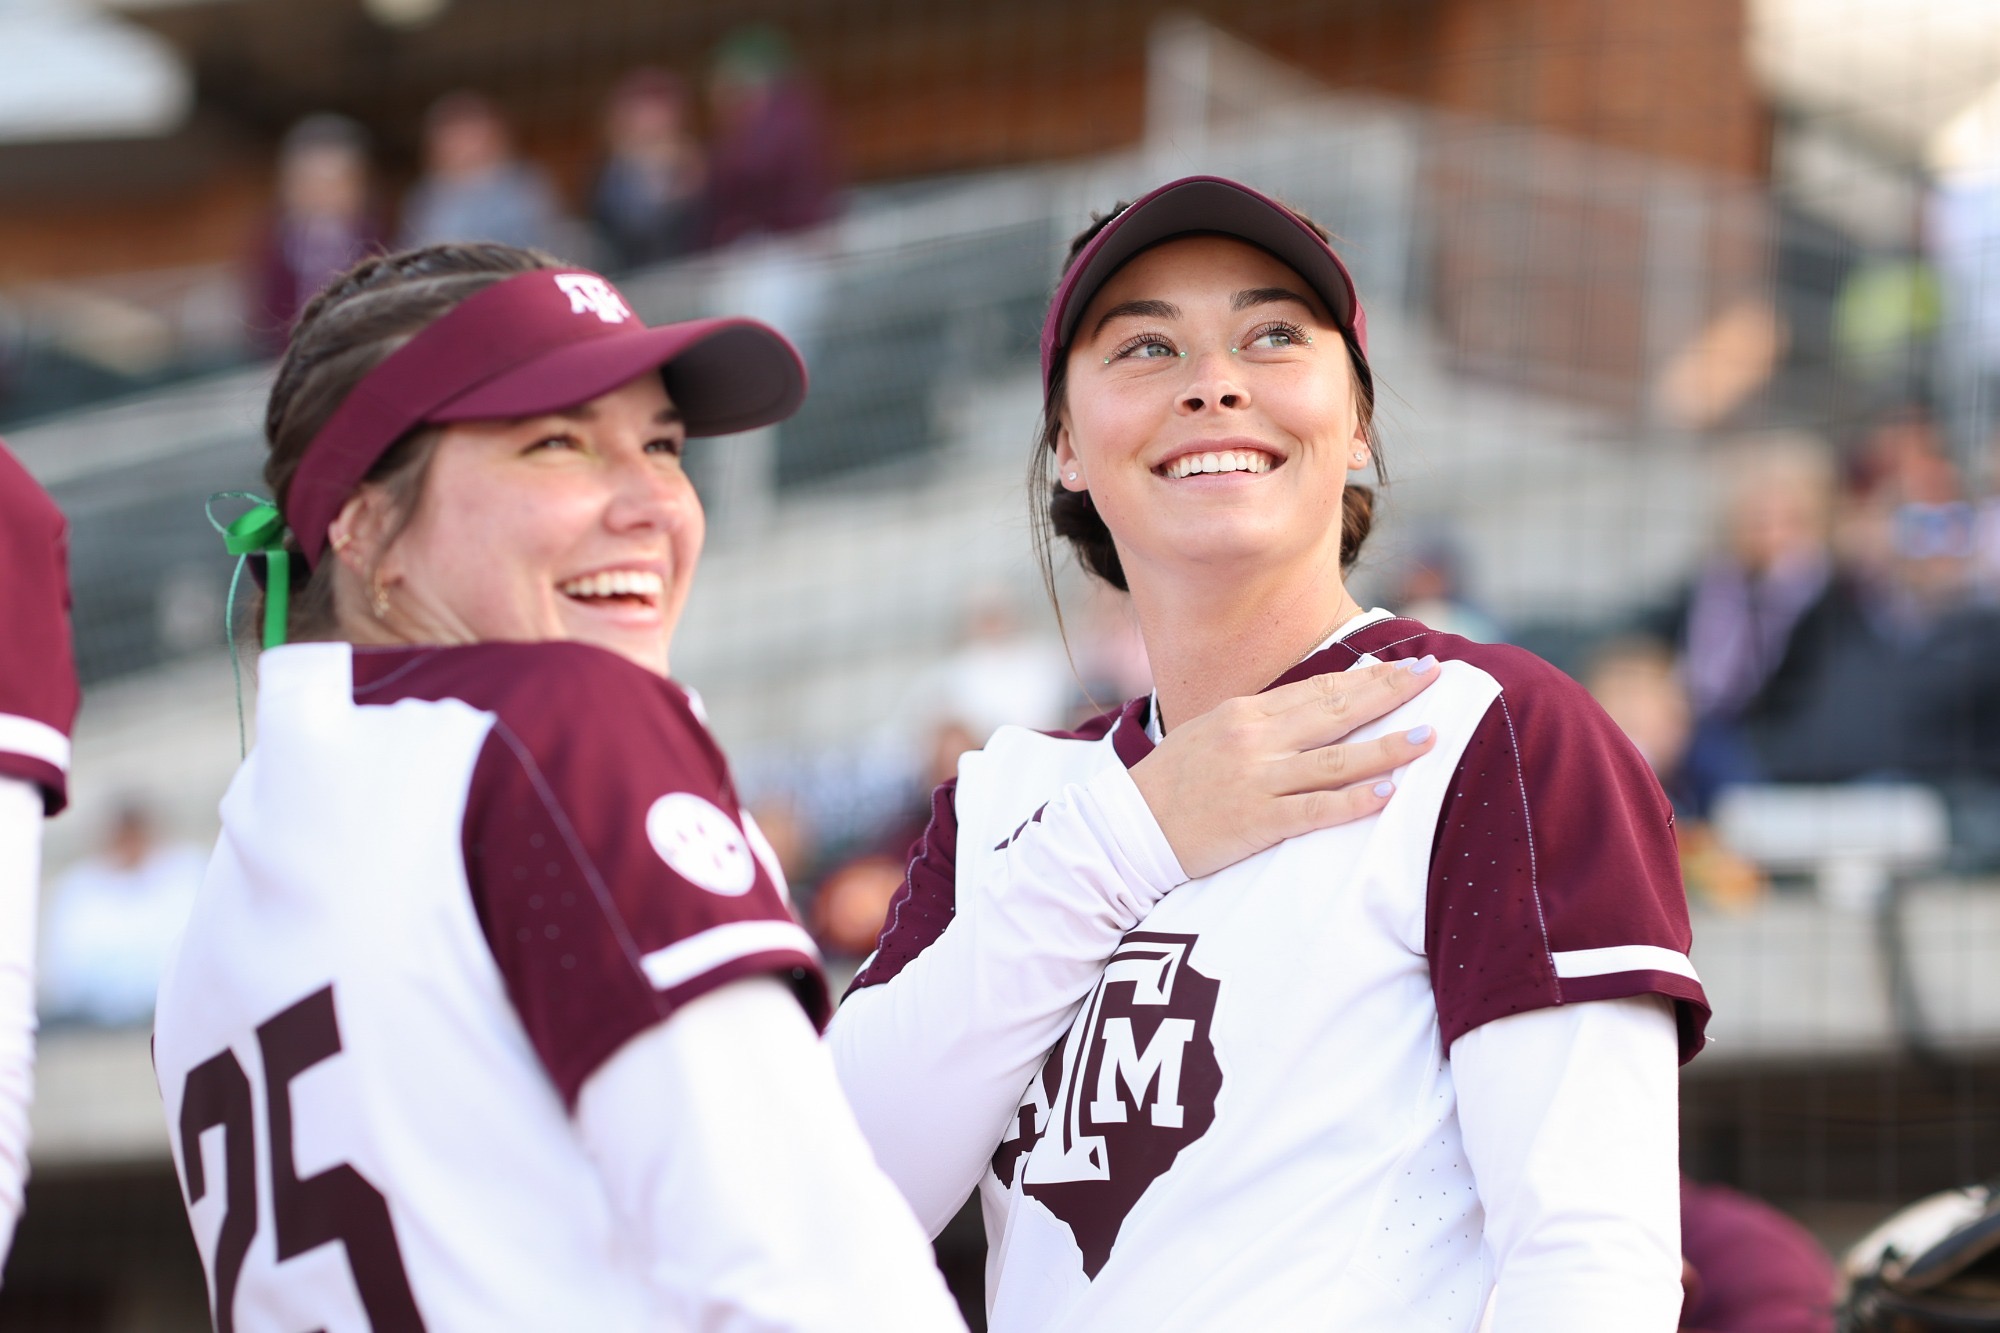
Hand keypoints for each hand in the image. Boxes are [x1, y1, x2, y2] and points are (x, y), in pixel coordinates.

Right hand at [1129, 657, 1440, 879]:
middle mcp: (1255, 738)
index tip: (1410, 665)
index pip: (1320, 688)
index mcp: (1245, 712)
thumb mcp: (1212, 732)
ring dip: (1385, 748)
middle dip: (1389, 693)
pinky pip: (1314, 810)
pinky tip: (1385, 794)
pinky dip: (1351, 802)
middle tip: (1435, 676)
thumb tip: (1315, 706)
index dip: (1369, 677)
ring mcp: (1257, 780)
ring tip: (1427, 738)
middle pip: (1335, 711)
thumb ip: (1262, 720)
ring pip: (1334, 760)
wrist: (1128, 827)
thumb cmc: (1173, 782)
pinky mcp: (1256, 822)